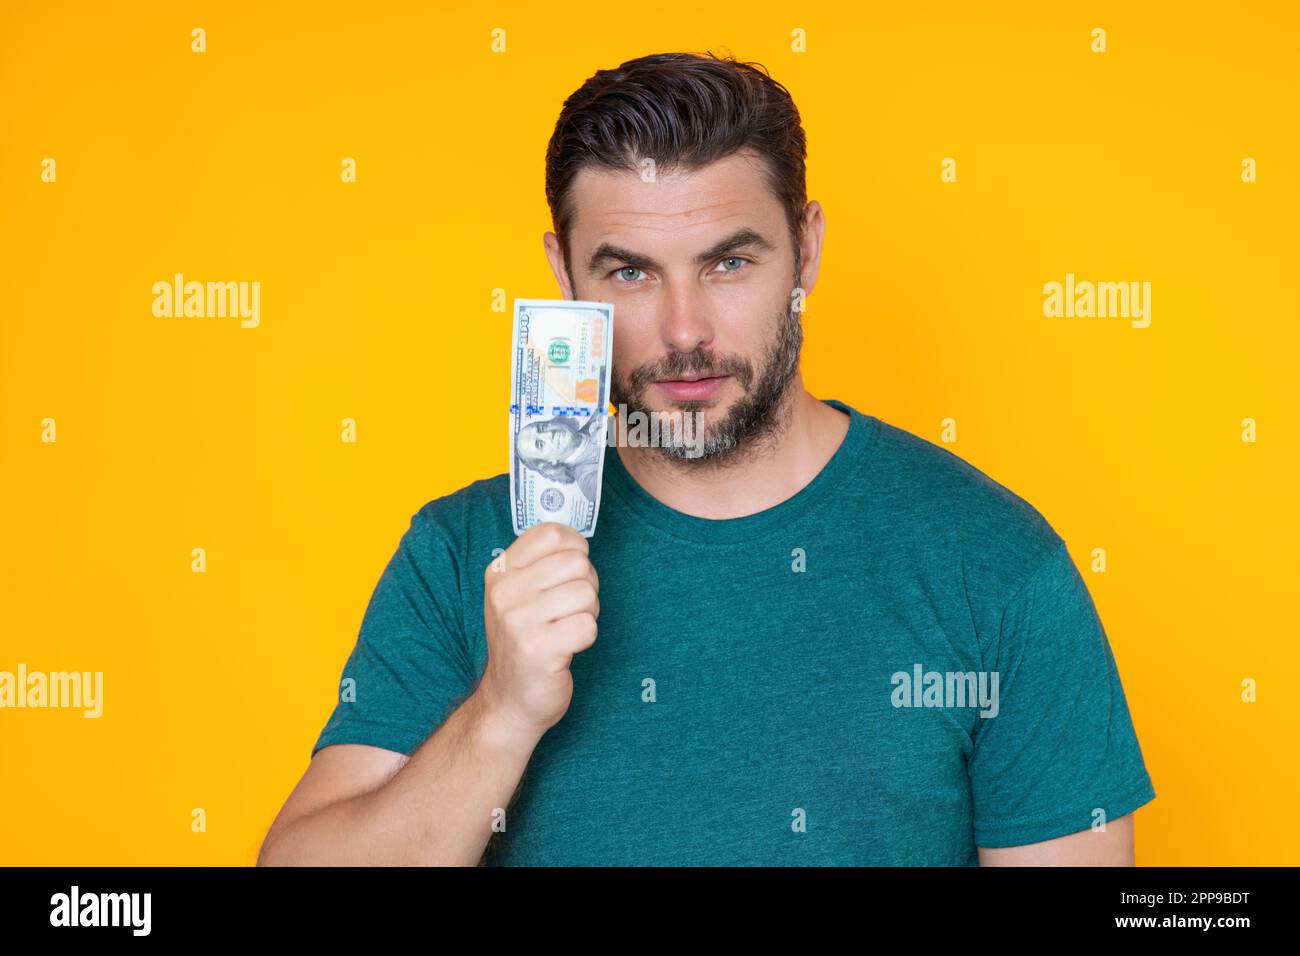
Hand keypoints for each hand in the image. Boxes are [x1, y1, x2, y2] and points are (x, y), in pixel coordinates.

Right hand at [476, 522, 599, 742]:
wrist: (509, 700)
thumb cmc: (525, 640)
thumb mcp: (519, 595)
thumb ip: (542, 563)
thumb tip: (578, 539)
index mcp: (500, 572)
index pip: (551, 534)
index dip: (575, 548)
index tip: (570, 571)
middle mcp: (504, 593)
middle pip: (577, 563)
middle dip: (586, 585)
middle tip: (570, 609)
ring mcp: (518, 622)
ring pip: (586, 593)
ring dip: (588, 613)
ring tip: (566, 628)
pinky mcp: (538, 650)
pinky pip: (588, 626)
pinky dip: (586, 638)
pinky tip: (567, 648)